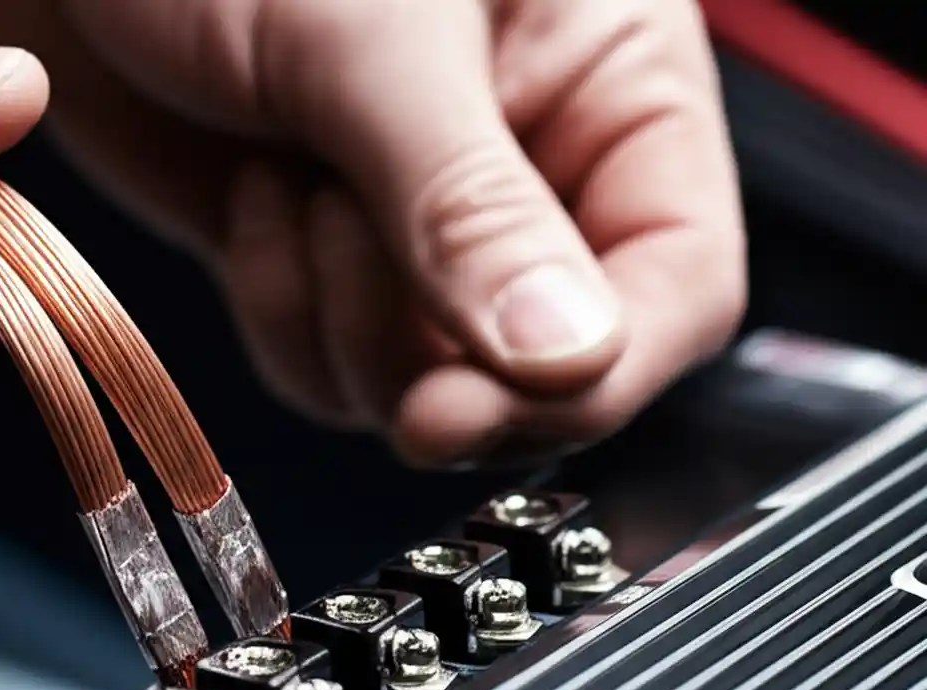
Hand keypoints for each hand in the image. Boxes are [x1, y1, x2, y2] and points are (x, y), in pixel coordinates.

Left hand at [0, 0, 744, 465]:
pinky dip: (282, 313)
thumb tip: (571, 357)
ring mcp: (417, 228)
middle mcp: (527, 172)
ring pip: (429, 383)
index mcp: (607, 85)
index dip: (598, 372)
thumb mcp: (369, 41)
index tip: (474, 408)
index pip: (678, 280)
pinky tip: (252, 198)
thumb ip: (468, 202)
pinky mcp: (319, 259)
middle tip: (369, 305)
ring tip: (294, 181)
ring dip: (346, 325)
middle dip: (452, 370)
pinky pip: (328, 364)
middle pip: (550, 364)